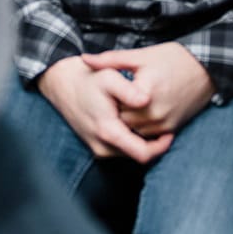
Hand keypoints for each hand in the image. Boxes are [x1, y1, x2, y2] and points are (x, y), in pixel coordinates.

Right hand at [38, 56, 172, 163]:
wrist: (63, 84)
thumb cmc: (89, 79)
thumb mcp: (109, 77)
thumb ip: (128, 90)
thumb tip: (146, 101)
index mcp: (108, 132)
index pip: (143, 154)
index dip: (161, 147)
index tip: (169, 133)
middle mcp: (102, 147)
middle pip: (138, 155)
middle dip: (153, 144)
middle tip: (164, 127)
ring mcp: (98, 148)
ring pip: (129, 153)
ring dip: (141, 142)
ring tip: (150, 124)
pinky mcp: (96, 146)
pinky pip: (120, 148)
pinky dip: (130, 139)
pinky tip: (135, 124)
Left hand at [78, 42, 213, 138]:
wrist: (206, 69)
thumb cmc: (173, 59)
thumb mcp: (141, 56)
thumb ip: (110, 60)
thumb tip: (84, 59)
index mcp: (145, 93)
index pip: (112, 105)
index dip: (106, 99)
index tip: (104, 90)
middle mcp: (155, 113)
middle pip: (121, 121)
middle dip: (115, 112)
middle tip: (110, 101)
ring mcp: (164, 124)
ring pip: (133, 131)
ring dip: (127, 122)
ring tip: (125, 106)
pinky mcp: (172, 129)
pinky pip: (148, 136)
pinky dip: (141, 127)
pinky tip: (138, 113)